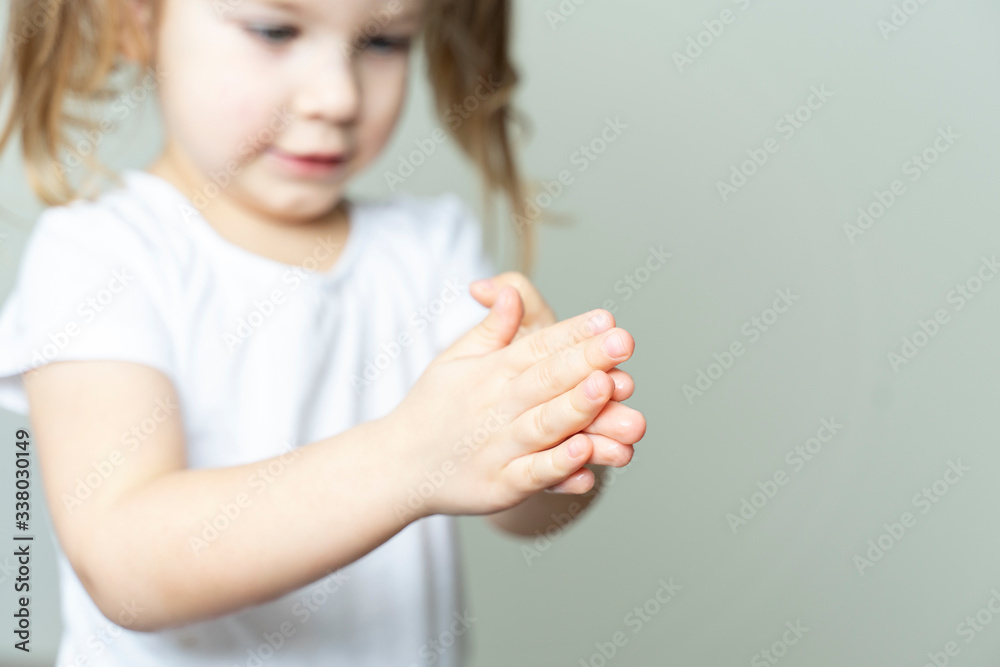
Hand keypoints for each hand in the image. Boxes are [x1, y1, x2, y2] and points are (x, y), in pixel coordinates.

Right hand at [383, 285, 634, 520]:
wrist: (398, 466)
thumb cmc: (435, 407)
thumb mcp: (456, 358)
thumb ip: (490, 328)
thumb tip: (508, 290)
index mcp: (490, 371)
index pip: (538, 345)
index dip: (573, 331)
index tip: (607, 318)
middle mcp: (496, 406)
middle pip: (547, 378)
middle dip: (587, 359)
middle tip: (623, 341)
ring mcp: (498, 447)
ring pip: (544, 424)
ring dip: (576, 407)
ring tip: (606, 387)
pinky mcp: (500, 485)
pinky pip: (533, 474)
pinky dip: (558, 466)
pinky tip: (583, 453)